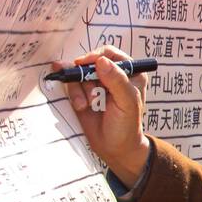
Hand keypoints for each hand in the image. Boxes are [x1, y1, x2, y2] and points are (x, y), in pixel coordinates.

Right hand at [50, 44, 148, 182]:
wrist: (114, 148)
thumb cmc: (127, 125)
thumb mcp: (127, 103)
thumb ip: (116, 80)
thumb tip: (101, 60)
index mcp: (129, 72)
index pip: (109, 54)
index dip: (95, 56)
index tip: (84, 64)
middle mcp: (112, 74)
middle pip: (89, 62)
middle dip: (84, 77)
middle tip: (90, 96)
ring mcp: (96, 83)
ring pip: (78, 74)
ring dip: (78, 89)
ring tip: (86, 106)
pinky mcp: (82, 93)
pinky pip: (71, 85)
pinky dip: (72, 93)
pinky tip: (79, 105)